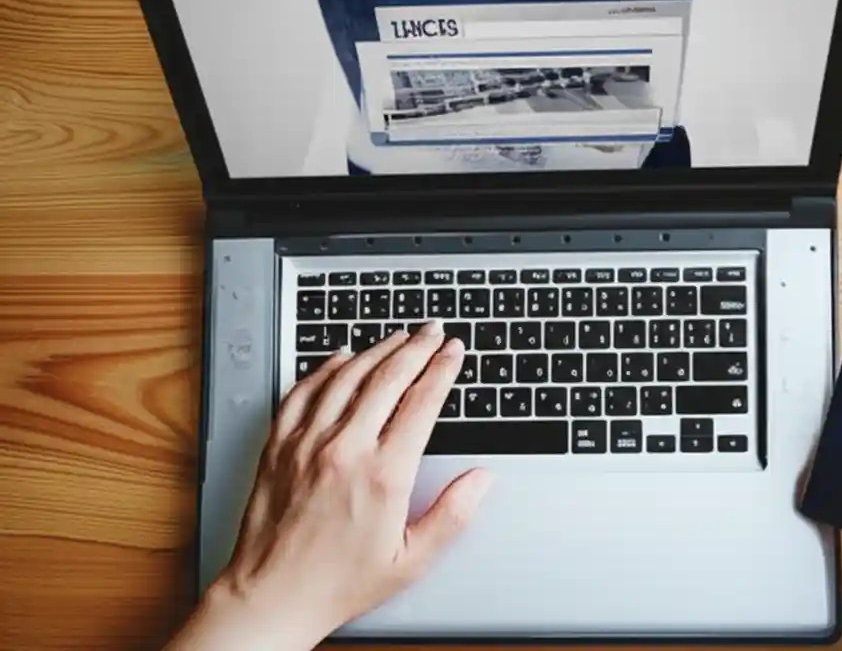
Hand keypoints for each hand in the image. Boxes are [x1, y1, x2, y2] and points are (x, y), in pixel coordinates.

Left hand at [167, 323, 492, 650]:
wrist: (272, 596)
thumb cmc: (338, 583)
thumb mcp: (411, 559)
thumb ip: (453, 514)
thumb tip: (482, 479)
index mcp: (385, 475)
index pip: (422, 402)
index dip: (443, 369)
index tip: (454, 353)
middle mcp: (345, 450)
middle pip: (388, 377)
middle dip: (416, 347)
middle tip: (433, 332)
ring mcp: (307, 444)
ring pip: (347, 376)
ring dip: (377, 351)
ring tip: (398, 338)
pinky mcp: (279, 447)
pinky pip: (304, 391)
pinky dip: (325, 368)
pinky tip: (340, 358)